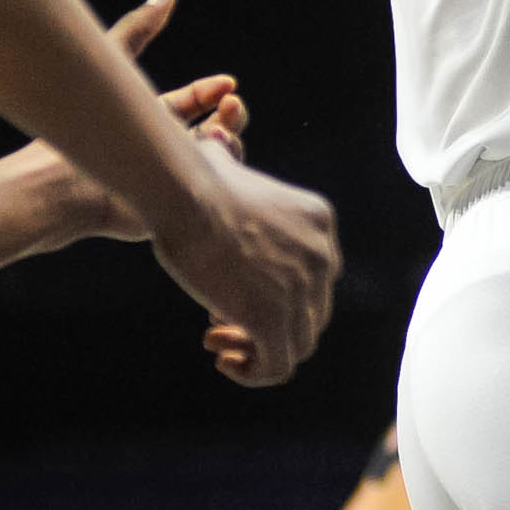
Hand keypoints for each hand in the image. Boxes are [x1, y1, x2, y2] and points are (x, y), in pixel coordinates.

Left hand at [0, 0, 249, 244]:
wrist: (61, 185)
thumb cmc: (80, 125)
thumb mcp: (115, 64)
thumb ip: (139, 28)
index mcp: (152, 118)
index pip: (195, 102)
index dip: (214, 91)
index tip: (227, 83)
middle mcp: (165, 148)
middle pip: (215, 129)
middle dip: (231, 116)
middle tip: (233, 104)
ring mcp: (171, 179)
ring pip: (219, 159)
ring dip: (230, 142)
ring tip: (220, 131)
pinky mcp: (172, 209)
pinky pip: (209, 192)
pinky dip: (222, 174)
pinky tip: (217, 159)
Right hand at [153, 155, 341, 388]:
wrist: (187, 195)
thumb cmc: (196, 180)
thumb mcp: (235, 172)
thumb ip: (239, 181)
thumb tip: (217, 138)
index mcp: (320, 224)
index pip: (315, 279)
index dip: (278, 296)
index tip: (234, 295)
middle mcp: (322, 257)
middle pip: (310, 314)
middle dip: (267, 326)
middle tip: (221, 325)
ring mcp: (303, 289)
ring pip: (297, 345)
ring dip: (257, 351)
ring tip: (219, 342)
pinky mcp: (275, 317)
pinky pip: (278, 367)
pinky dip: (254, 372)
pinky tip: (224, 359)